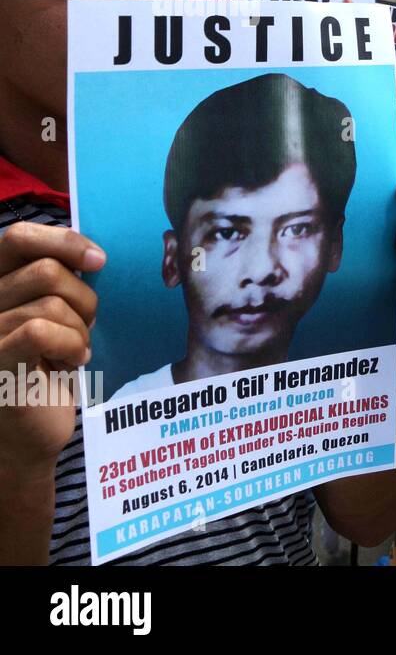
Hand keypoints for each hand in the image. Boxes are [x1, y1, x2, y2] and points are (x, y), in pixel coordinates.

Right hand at [0, 223, 101, 473]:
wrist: (28, 436)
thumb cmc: (47, 370)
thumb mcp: (56, 314)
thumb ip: (60, 281)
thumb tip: (91, 254)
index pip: (18, 237)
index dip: (63, 241)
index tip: (98, 262)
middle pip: (46, 271)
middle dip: (83, 299)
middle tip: (86, 327)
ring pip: (51, 303)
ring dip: (78, 330)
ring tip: (73, 353)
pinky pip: (42, 330)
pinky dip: (70, 345)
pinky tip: (71, 363)